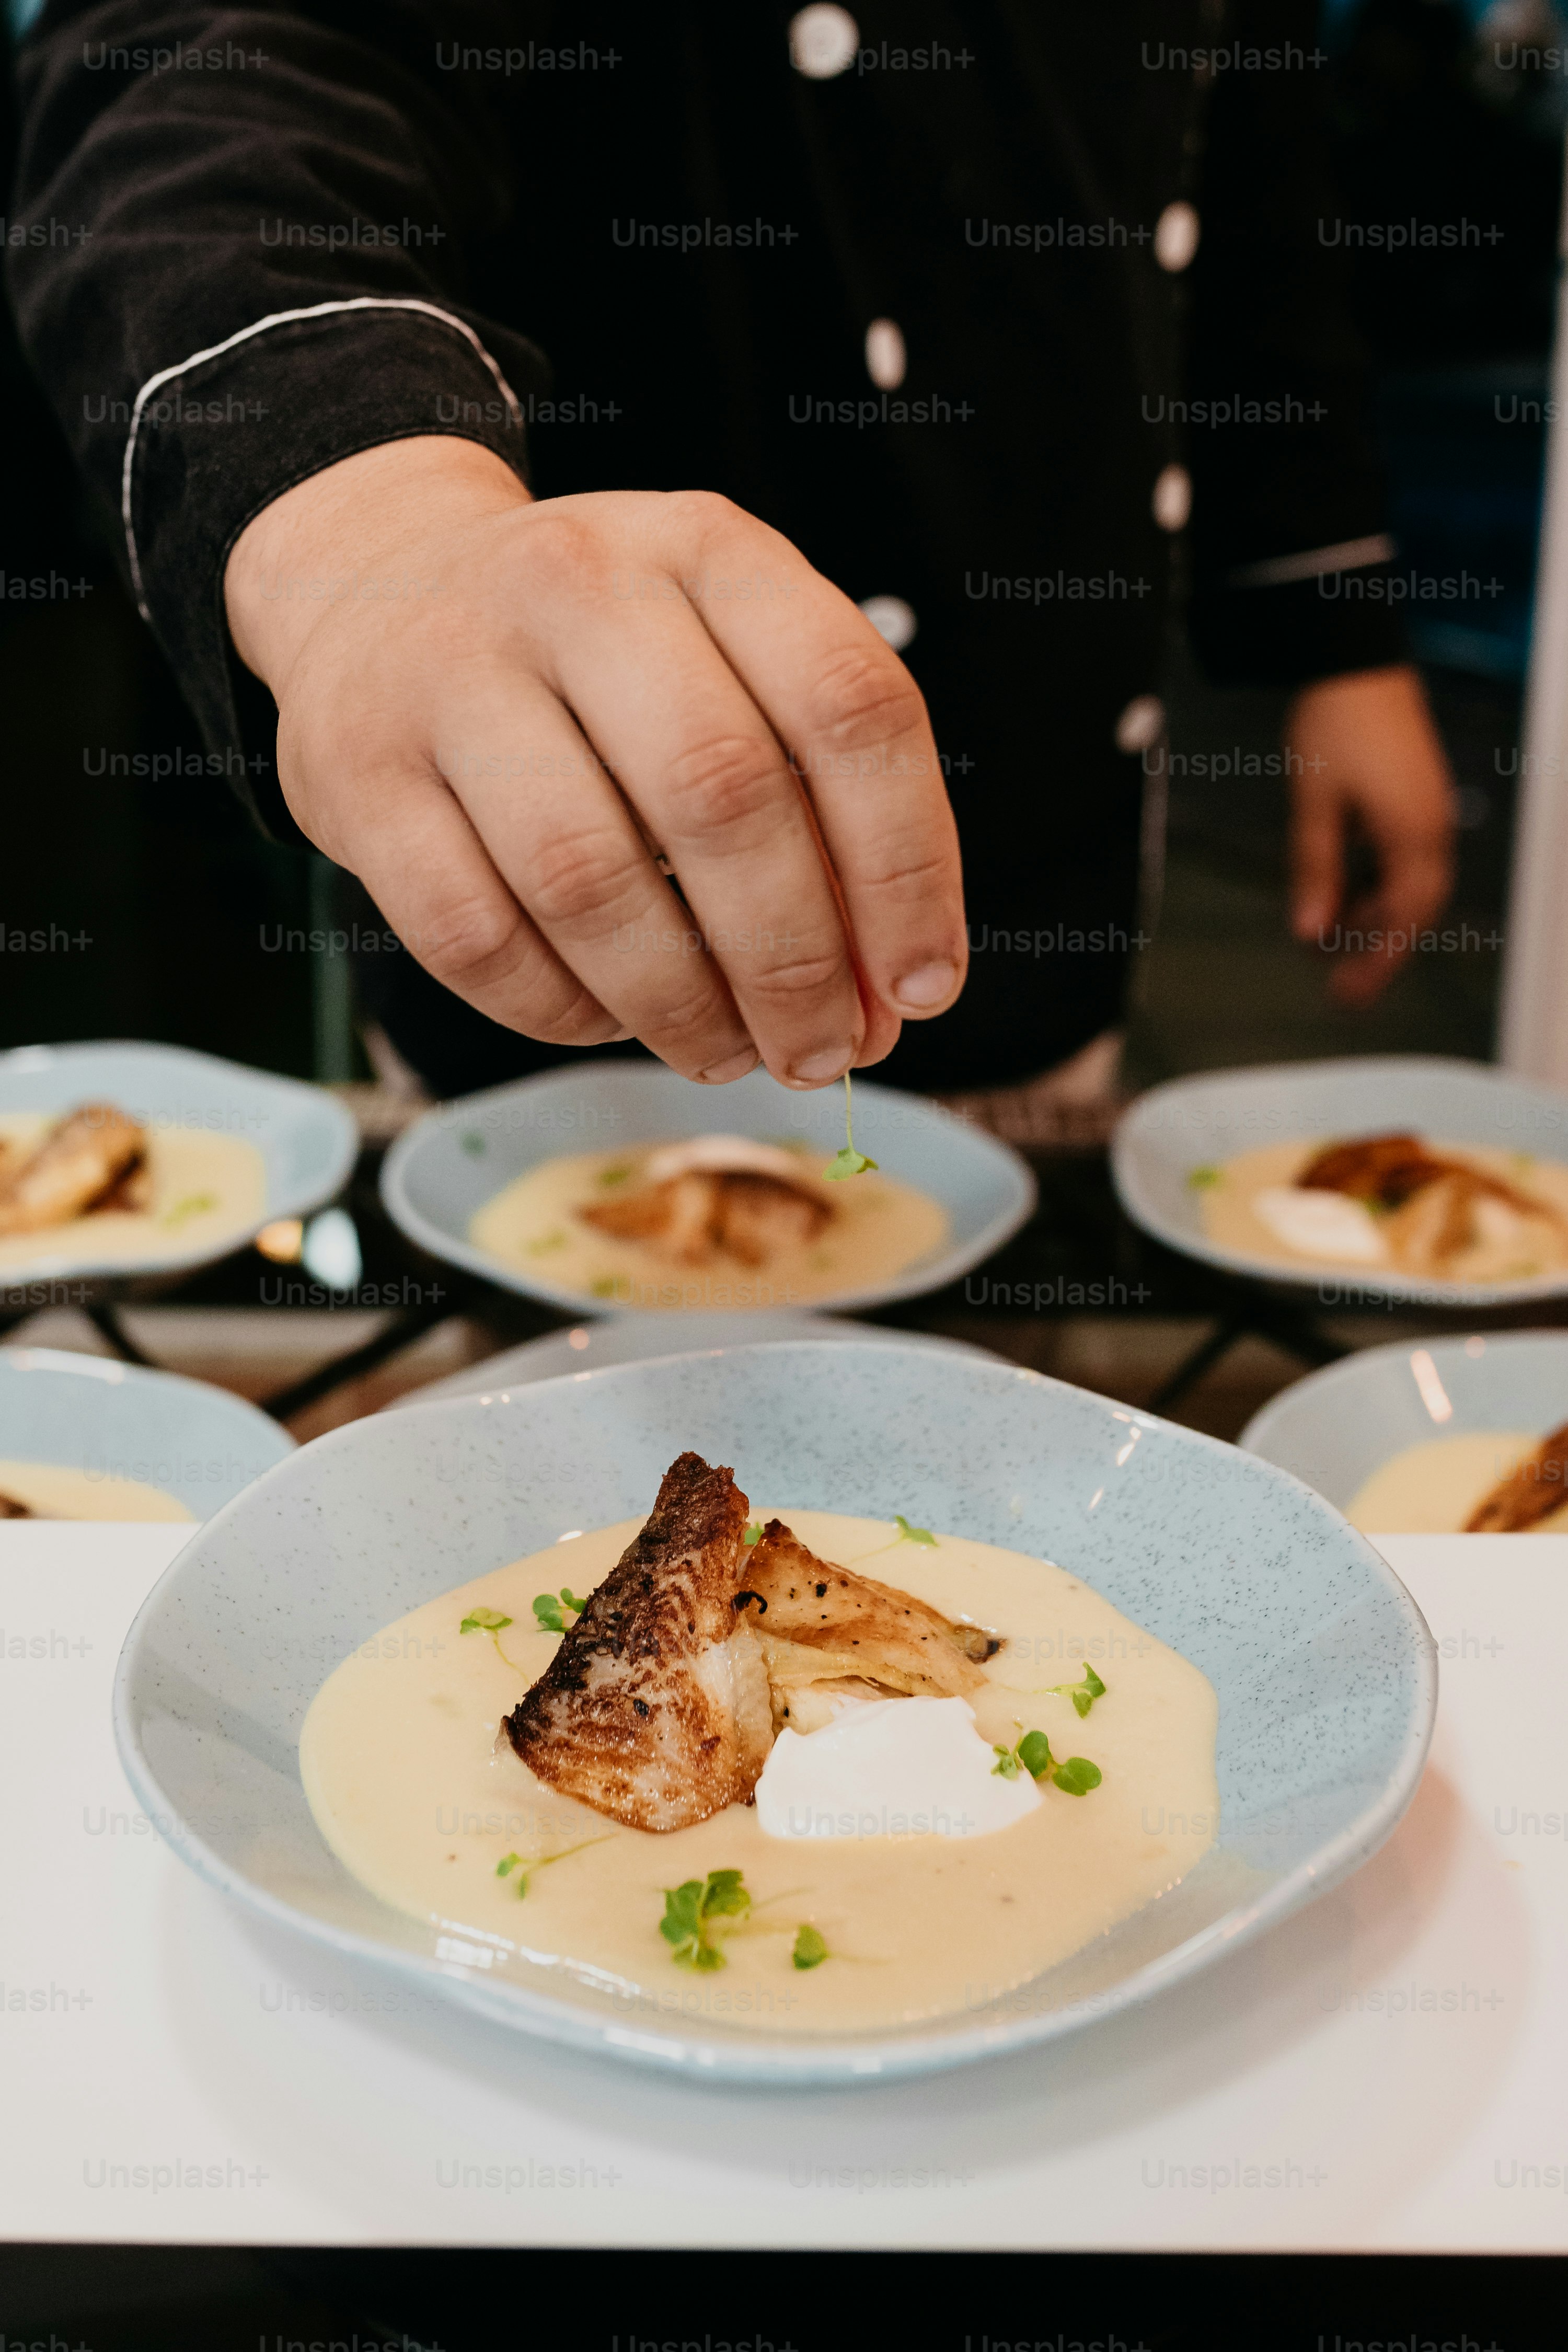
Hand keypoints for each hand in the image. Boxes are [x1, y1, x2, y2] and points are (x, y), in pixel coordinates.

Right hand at [225, 437, 966, 1086]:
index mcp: (707, 549)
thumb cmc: (596, 664)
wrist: (371, 595)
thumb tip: (890, 999)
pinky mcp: (356, 774)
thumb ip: (819, 806)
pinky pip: (474, 937)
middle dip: (794, 963)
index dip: (906, 869)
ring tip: (726, 1054)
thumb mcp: (723, 665)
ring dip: (681, 1005)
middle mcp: (577, 586)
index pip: (849, 708)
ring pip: (589, 881)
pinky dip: (559, 1011)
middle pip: (723, 797)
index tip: (925, 988)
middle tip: (820, 1053)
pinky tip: (608, 1022)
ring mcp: (450, 674)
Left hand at [1285, 665, 1456, 1007]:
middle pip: (1413, 911)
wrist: (1355, 659)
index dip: (1376, 964)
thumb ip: (1314, 870)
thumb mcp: (1313, 803)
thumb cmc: (1333, 725)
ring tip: (1326, 939)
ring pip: (1408, 889)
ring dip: (1371, 918)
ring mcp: (1427, 814)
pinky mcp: (1415, 801)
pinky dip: (1374, 887)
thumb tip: (1309, 933)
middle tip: (1340, 990)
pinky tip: (1341, 895)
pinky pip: (1403, 861)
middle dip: (1377, 952)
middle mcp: (1431, 829)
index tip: (1347, 998)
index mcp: (1413, 834)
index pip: (1403, 919)